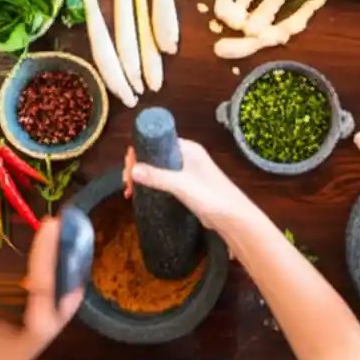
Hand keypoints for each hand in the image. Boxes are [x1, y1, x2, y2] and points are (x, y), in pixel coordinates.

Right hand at [127, 139, 247, 231]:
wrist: (233, 218)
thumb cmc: (211, 197)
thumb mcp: (181, 185)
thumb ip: (157, 177)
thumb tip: (132, 170)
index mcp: (189, 149)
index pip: (158, 141)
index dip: (140, 151)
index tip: (127, 165)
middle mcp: (187, 157)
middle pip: (155, 155)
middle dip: (138, 166)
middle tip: (126, 183)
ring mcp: (187, 172)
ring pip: (158, 170)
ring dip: (143, 177)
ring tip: (129, 191)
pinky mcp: (187, 187)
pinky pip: (164, 181)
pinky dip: (151, 186)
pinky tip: (142, 195)